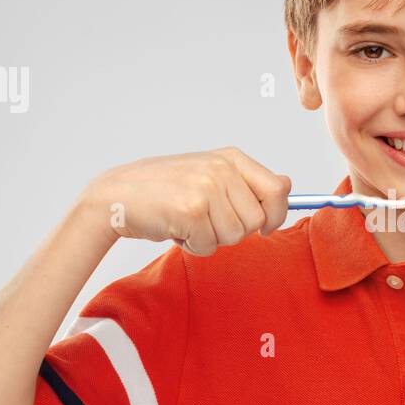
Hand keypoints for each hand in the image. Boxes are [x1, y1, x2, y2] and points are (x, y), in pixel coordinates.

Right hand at [80, 148, 292, 255]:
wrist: (117, 195)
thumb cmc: (165, 189)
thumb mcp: (211, 175)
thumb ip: (249, 182)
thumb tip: (287, 185)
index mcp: (231, 158)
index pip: (278, 190)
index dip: (275, 215)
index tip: (264, 226)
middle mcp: (222, 169)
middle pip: (257, 220)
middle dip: (234, 231)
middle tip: (207, 220)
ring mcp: (206, 188)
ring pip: (235, 236)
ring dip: (211, 239)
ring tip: (188, 222)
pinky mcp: (190, 210)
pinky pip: (209, 245)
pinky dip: (193, 245)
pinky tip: (176, 228)